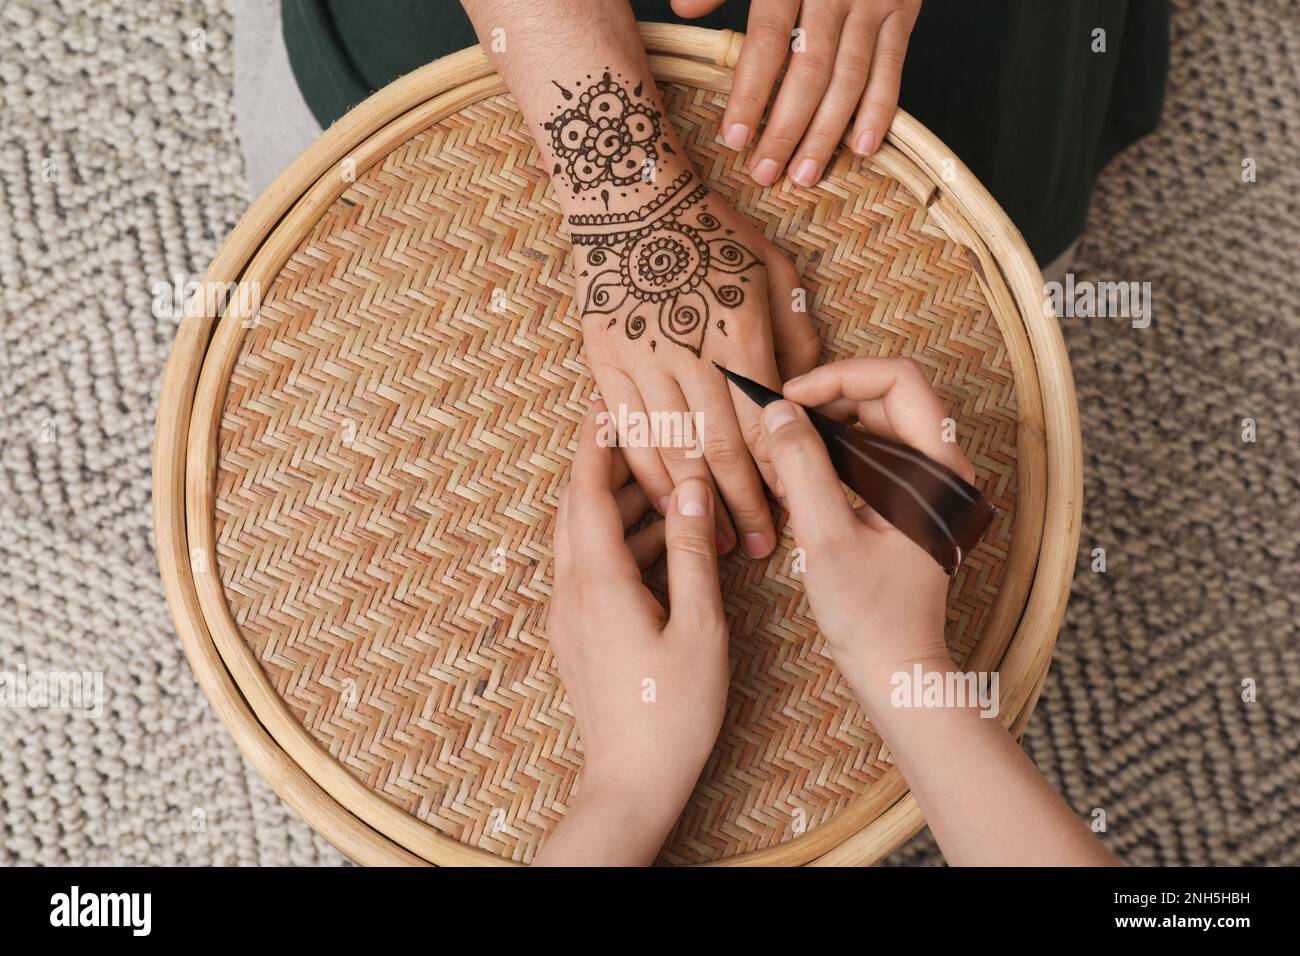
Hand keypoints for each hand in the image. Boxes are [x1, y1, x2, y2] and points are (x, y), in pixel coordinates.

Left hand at [535, 404, 728, 864]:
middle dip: (604, 467)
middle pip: (576, 509)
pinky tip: (664, 546)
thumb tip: (690, 491)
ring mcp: (569, 615)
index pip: (584, 492)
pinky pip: (591, 569)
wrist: (629, 783)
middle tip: (641, 435)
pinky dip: (620, 545)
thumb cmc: (672, 712)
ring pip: (583, 540)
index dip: (594, 445)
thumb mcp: (699, 628)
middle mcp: (572, 591)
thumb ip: (693, 554)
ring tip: (668, 491)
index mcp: (598, 583)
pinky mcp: (577, 635)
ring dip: (618, 509)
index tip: (604, 404)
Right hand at [572, 174, 817, 557]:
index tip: (792, 510)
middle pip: (723, 449)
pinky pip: (629, 433)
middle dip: (746, 506)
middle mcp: (691, 353)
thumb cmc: (710, 232)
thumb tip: (808, 396)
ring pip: (675, 450)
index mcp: (740, 331)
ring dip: (700, 503)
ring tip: (721, 542)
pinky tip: (669, 506)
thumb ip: (797, 334)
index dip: (779, 474)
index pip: (765, 422)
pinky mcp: (605, 364)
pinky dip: (649, 476)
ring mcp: (643, 361)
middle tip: (762, 549)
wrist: (627, 201)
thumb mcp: (773, 267)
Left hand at [674, 0, 921, 185]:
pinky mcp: (903, 11)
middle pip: (809, 69)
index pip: (768, 40)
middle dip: (786, 128)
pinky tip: (862, 148)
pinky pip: (892, 67)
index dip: (751, 92)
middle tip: (765, 172)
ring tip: (805, 174)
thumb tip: (681, 10)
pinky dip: (880, 110)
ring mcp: (873, 1)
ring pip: (849, 78)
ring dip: (827, 132)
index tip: (734, 137)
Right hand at [755, 357, 970, 706]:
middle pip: (887, 395)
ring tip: (784, 446)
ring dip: (830, 424)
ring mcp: (928, 484)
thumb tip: (779, 412)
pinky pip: (872, 452)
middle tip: (781, 418)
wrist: (895, 670)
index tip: (791, 397)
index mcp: (939, 468)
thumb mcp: (826, 538)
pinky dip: (835, 451)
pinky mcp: (909, 501)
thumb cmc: (869, 615)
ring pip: (877, 422)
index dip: (840, 377)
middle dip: (830, 397)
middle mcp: (943, 468)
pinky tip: (800, 473)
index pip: (898, 380)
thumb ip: (802, 468)